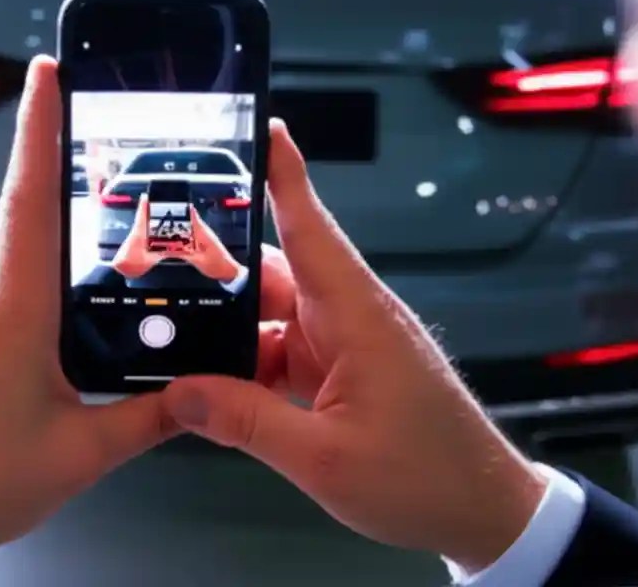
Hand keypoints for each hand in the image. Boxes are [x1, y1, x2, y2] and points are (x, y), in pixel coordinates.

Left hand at [0, 56, 176, 558]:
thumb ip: (148, 419)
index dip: (41, 129)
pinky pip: (26, 286)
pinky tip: (90, 288)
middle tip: (106, 116)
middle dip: (66, 157)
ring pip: (31, 252)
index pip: (30, 199)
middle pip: (33, 210)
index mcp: (16, 312)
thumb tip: (196, 391)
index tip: (51, 72)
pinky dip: (59, 269)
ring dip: (66, 218)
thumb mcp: (80, 453)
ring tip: (119, 200)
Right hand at [162, 120, 544, 571]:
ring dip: (228, 328)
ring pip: (271, 316)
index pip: (311, 228)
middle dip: (218, 269)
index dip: (284, 175)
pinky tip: (209, 381)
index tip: (259, 126)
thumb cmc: (428, 478)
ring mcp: (345, 346)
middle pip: (273, 273)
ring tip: (169, 333)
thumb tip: (183, 392)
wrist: (481, 511)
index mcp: (358, 317)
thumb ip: (247, 422)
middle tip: (156, 264)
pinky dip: (246, 363)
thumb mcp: (325, 459)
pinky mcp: (342, 373)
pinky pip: (281, 351)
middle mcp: (351, 318)